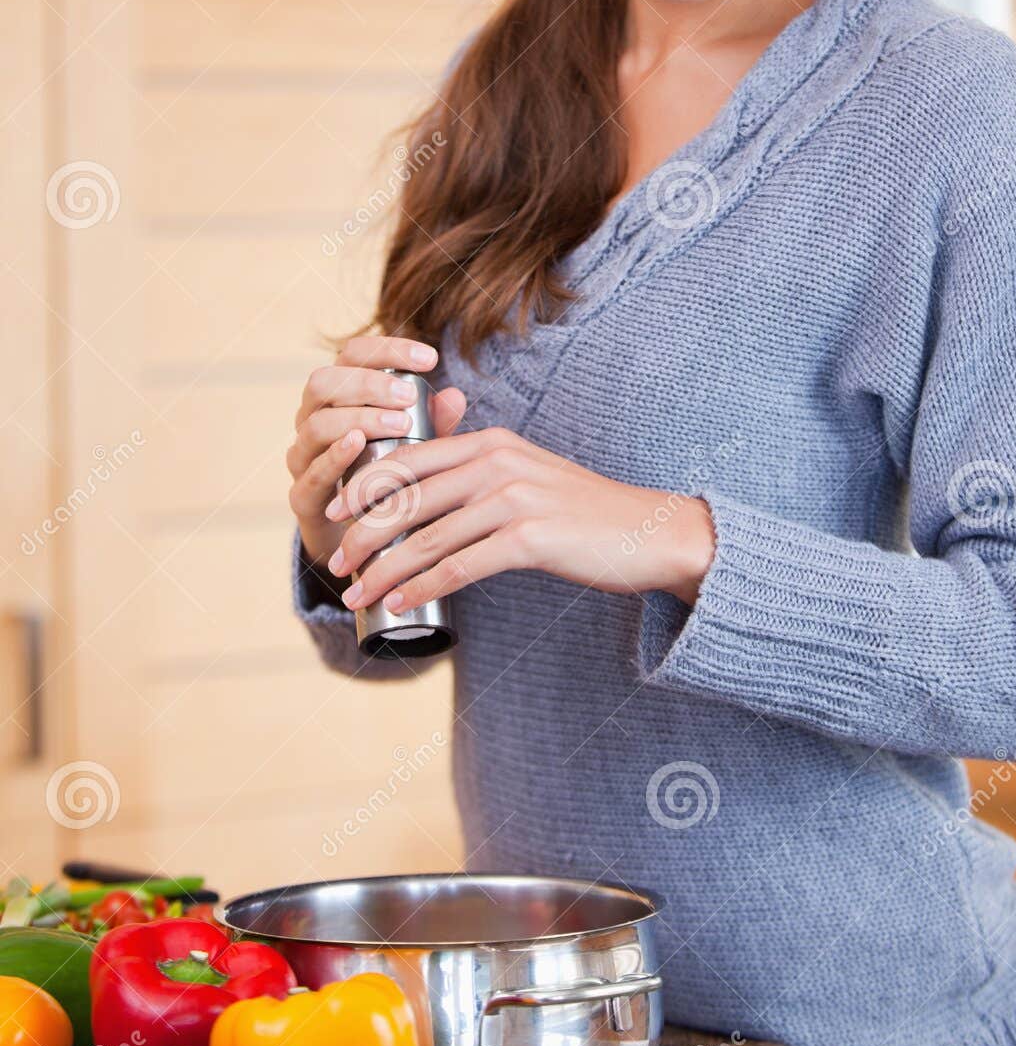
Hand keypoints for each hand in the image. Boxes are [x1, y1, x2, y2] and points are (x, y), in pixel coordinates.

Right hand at [287, 334, 466, 569]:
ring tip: (398, 423)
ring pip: (316, 423)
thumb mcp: (417, 449)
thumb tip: (456, 397)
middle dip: (368, 383)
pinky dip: (334, 456)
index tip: (431, 359)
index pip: (353, 355)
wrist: (359, 544)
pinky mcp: (302, 495)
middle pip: (324, 382)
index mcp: (339, 397)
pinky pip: (312, 471)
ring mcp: (303, 457)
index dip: (388, 349)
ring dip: (358, 418)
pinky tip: (357, 445)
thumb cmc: (390, 480)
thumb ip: (434, 424)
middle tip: (408, 395)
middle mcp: (313, 419)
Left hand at [321, 425, 716, 612]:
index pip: (409, 459)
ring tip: (355, 593)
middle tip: (335, 562)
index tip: (334, 513)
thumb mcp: (528, 477)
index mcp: (491, 442)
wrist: (651, 533)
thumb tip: (428, 498)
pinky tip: (401, 603)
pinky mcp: (530, 538)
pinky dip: (422, 586)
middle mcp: (497, 462)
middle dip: (362, 532)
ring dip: (383, 569)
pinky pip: (458, 565)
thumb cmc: (584, 515)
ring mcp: (513, 498)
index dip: (363, 487)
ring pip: (426, 536)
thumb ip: (481, 477)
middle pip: (407, 498)